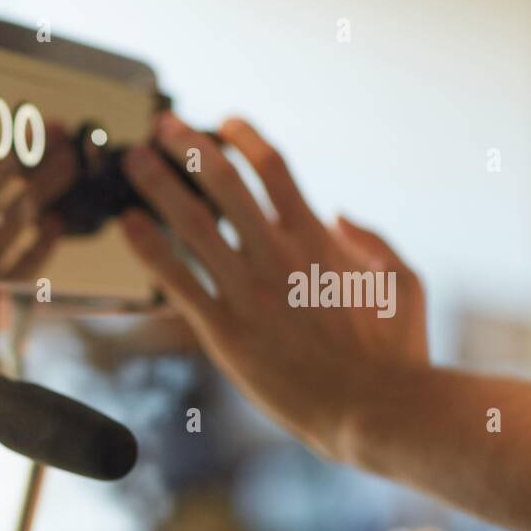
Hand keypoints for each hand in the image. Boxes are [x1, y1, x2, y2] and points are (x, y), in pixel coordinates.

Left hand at [120, 114, 428, 462]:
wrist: (373, 408)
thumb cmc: (395, 351)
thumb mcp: (403, 280)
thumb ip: (371, 240)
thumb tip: (339, 214)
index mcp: (317, 238)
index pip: (272, 167)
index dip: (244, 137)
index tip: (222, 123)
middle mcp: (278, 254)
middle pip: (222, 181)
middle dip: (187, 147)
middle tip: (161, 126)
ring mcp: (249, 291)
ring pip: (192, 223)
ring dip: (157, 185)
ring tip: (131, 161)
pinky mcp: (225, 330)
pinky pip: (178, 280)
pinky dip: (149, 248)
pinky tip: (127, 225)